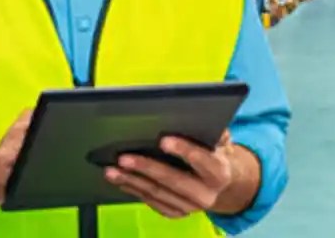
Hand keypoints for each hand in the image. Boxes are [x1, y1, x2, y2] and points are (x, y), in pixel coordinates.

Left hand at [105, 131, 237, 218]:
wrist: (221, 187)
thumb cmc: (215, 156)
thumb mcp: (222, 143)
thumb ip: (216, 133)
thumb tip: (203, 121)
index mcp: (219, 173)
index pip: (202, 161)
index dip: (184, 150)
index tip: (164, 140)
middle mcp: (206, 194)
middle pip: (173, 180)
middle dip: (146, 168)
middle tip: (124, 158)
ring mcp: (189, 207)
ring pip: (157, 193)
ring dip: (132, 181)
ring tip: (112, 170)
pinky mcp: (176, 213)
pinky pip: (152, 202)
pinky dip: (135, 190)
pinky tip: (122, 181)